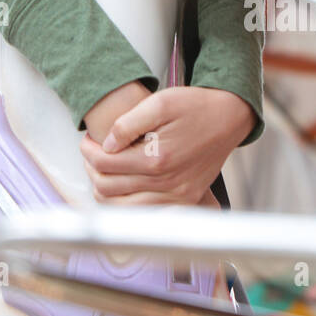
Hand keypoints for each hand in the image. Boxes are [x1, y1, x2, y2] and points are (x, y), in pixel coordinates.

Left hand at [80, 85, 255, 206]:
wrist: (228, 118)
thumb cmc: (194, 106)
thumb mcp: (159, 102)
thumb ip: (128, 124)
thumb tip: (106, 146)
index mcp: (157, 158)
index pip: (104, 164)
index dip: (88, 151)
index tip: (87, 140)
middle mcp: (167, 183)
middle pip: (108, 188)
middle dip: (92, 169)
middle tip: (92, 153)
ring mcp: (177, 196)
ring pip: (122, 209)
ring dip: (105, 189)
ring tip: (103, 169)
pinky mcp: (184, 200)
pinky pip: (145, 213)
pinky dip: (126, 204)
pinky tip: (122, 185)